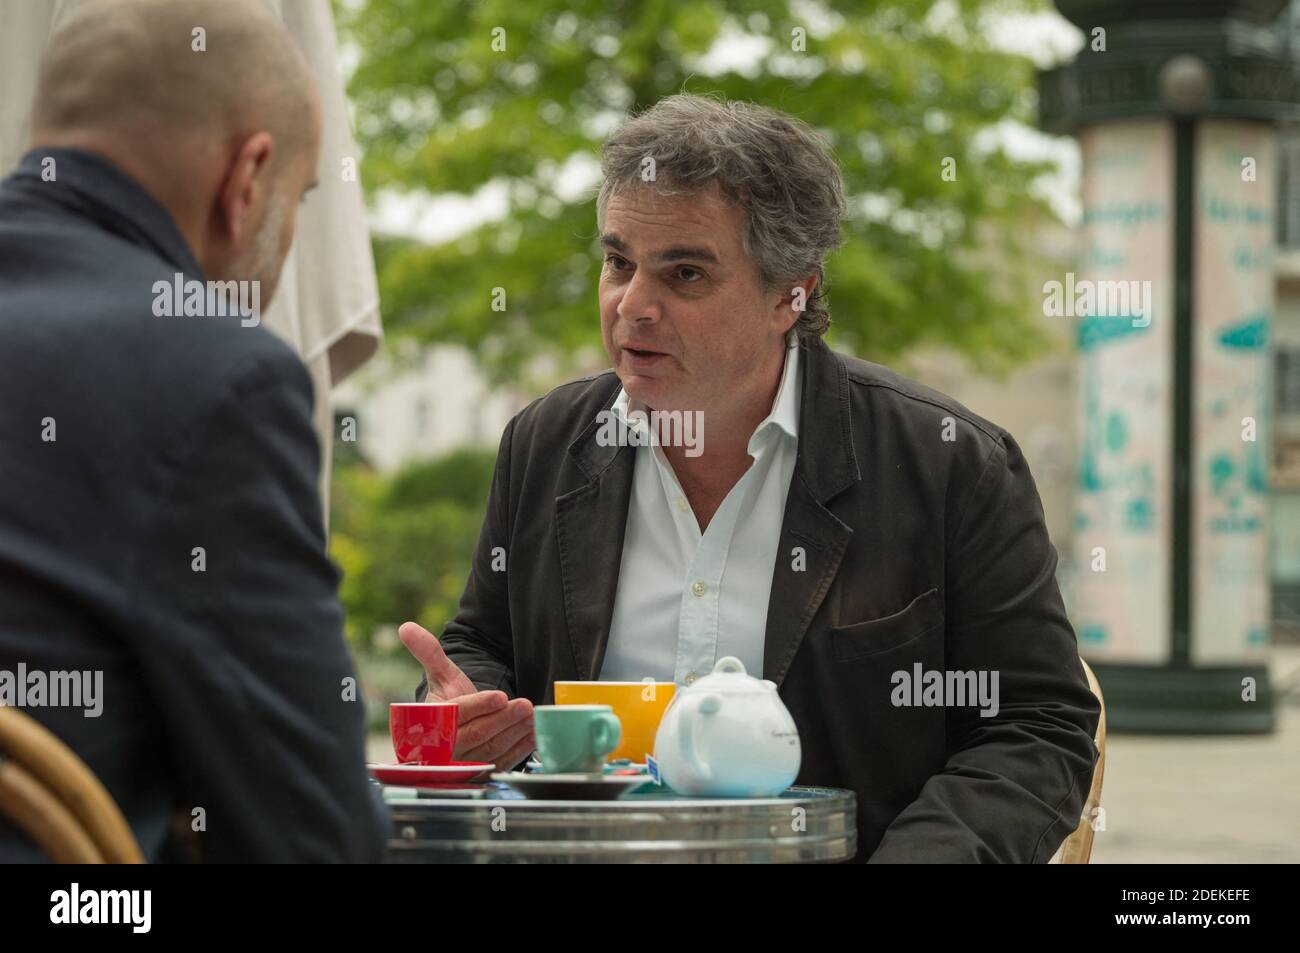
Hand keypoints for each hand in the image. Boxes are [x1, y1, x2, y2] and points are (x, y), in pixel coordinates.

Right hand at [398, 621, 534, 770]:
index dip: (479, 706)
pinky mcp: (482, 771)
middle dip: (504, 719)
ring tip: (532, 715)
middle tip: (525, 705)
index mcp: (432, 722)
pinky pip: (502, 762)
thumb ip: (428, 652)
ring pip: (492, 748)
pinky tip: (533, 734)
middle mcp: (445, 746)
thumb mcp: (441, 674)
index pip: (456, 714)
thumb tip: (406, 627)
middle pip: (478, 733)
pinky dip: (520, 749)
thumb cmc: (450, 698)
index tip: (501, 696)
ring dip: (515, 733)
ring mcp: (464, 762)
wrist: (459, 725)